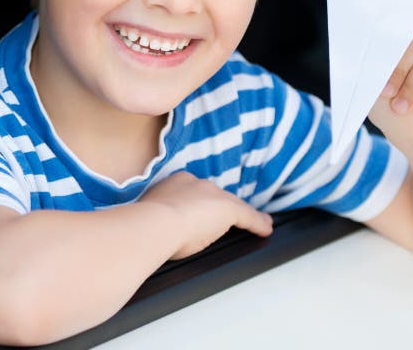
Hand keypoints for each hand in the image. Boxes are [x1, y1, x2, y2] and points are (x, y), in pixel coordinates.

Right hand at [139, 171, 272, 259]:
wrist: (156, 223)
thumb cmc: (147, 224)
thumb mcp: (151, 216)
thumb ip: (158, 218)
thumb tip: (155, 232)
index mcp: (176, 181)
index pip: (193, 193)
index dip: (196, 205)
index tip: (196, 216)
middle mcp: (196, 183)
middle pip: (212, 197)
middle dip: (215, 209)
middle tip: (218, 224)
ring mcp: (213, 194)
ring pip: (230, 205)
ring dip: (238, 215)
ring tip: (252, 223)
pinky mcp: (228, 208)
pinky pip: (248, 216)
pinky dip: (257, 223)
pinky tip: (265, 229)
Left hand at [367, 19, 412, 153]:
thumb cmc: (393, 104)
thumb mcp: (374, 86)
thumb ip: (372, 66)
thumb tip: (371, 53)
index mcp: (398, 32)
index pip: (393, 26)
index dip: (386, 51)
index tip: (377, 73)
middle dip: (400, 70)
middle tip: (391, 95)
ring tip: (406, 103)